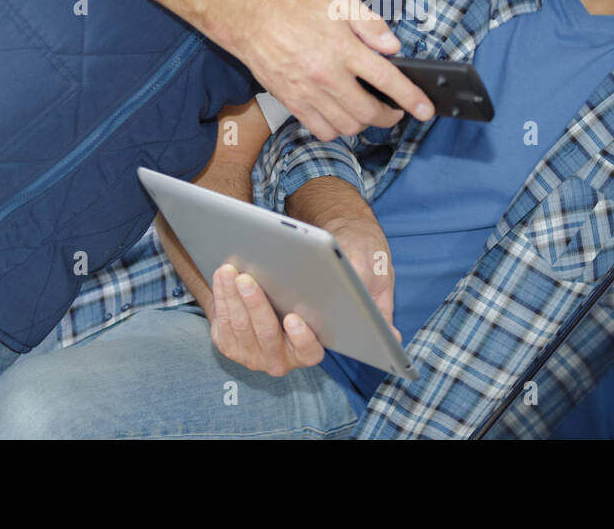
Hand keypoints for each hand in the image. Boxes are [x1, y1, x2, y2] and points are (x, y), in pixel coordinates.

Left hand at [207, 213, 398, 377]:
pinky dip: (221, 298)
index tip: (294, 318)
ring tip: (232, 271)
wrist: (307, 255)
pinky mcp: (234, 341)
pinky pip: (224, 325)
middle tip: (249, 280)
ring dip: (234, 299)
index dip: (302, 338)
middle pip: (269, 337)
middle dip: (256, 307)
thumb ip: (375, 305)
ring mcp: (257, 352)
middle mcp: (286, 357)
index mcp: (317, 346)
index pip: (311, 350)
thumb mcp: (368, 279)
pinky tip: (222, 276)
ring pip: (242, 330)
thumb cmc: (347, 265)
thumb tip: (392, 337)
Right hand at [234, 0, 434, 140]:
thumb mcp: (342, 5)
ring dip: (365, 124)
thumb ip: (372, 24)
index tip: (426, 110)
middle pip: (370, 112)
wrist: (256, 25)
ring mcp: (310, 94)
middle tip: (395, 110)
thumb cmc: (299, 15)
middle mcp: (328, 75)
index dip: (411, 98)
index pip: (386, 80)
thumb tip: (393, 48)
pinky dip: (338, 130)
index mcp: (343, 49)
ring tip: (368, 111)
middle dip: (390, 116)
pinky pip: (324, 131)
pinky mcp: (295, 105)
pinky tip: (342, 116)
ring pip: (349, 126)